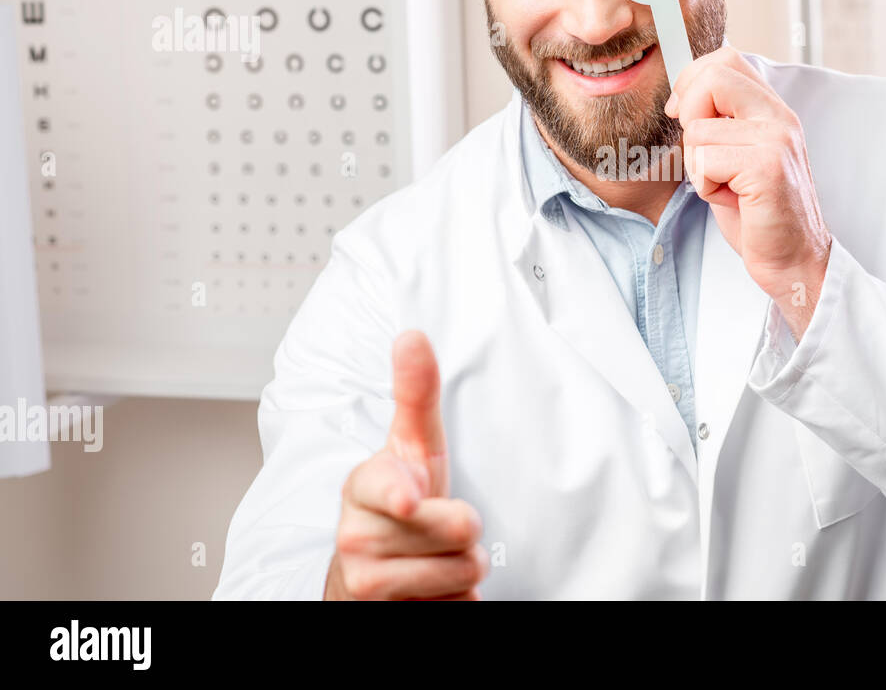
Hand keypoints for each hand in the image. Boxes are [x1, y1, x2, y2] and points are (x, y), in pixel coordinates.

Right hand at [324, 330, 487, 599]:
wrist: (373, 571)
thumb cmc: (402, 499)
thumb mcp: (413, 446)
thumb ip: (416, 393)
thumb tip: (413, 335)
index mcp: (363, 486)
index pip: (380, 488)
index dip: (400, 495)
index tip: (410, 497)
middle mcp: (355, 536)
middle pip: (450, 533)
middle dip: (464, 534)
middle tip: (447, 525)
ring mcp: (366, 582)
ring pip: (457, 576)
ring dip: (464, 570)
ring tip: (439, 556)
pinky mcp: (384, 616)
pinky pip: (455, 610)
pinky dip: (458, 602)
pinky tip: (435, 589)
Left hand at [665, 46, 831, 338]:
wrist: (793, 260)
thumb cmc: (758, 213)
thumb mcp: (738, 156)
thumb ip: (721, 123)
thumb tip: (681, 98)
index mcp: (772, 110)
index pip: (725, 59)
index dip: (691, 80)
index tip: (682, 113)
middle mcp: (779, 117)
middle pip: (712, 77)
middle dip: (689, 113)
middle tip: (701, 151)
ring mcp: (776, 140)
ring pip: (698, 130)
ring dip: (697, 166)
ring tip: (726, 187)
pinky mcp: (767, 168)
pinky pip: (705, 159)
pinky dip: (705, 186)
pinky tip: (730, 199)